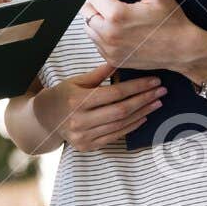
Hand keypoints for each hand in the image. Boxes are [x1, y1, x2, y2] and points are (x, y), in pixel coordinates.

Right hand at [31, 62, 166, 151]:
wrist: (44, 119)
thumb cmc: (63, 95)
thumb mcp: (77, 81)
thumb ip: (99, 73)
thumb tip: (121, 59)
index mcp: (77, 101)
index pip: (114, 93)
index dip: (137, 87)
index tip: (154, 81)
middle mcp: (80, 120)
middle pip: (120, 110)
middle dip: (144, 99)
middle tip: (161, 91)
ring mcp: (84, 136)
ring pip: (120, 124)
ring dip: (142, 113)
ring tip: (157, 103)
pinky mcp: (88, 146)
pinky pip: (116, 136)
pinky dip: (132, 126)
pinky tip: (143, 117)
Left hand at [83, 0, 206, 78]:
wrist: (183, 50)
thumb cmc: (172, 22)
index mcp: (117, 15)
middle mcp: (109, 34)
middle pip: (86, 13)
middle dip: (93, 2)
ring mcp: (110, 49)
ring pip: (89, 29)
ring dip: (95, 18)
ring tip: (109, 13)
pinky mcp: (113, 59)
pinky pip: (97, 43)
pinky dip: (101, 34)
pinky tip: (114, 28)